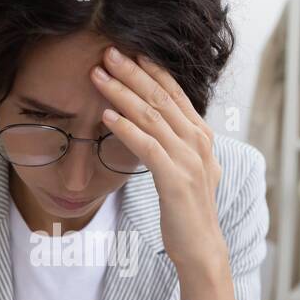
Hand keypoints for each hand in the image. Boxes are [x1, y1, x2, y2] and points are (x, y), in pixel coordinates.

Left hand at [90, 47, 227, 278]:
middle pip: (160, 98)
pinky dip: (125, 128)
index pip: (175, 94)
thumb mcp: (188, 170)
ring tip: (97, 76)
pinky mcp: (176, 179)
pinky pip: (147, 146)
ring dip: (122, 93)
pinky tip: (106, 116)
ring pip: (151, 117)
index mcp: (201, 137)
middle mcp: (198, 143)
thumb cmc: (188, 211)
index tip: (128, 51)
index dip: (151, 70)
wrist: (201, 248)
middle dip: (132, 72)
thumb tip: (159, 126)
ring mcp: (189, 160)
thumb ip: (178, 145)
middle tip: (106, 52)